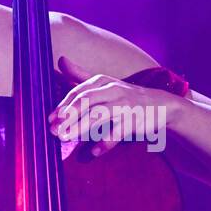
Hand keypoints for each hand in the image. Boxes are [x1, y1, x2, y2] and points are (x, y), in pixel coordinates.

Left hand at [48, 57, 175, 156]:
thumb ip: (81, 75)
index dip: (63, 105)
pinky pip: (118, 132)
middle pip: (86, 101)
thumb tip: (61, 60)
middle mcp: (113, 90)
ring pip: (99, 114)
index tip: (50, 119)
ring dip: (81, 127)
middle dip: (68, 116)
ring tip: (66, 138)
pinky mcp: (135, 121)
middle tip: (54, 130)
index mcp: (103, 81)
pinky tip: (94, 151)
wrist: (160, 105)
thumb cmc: (125, 97)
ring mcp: (125, 105)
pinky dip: (105, 141)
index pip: (78, 91)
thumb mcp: (105, 83)